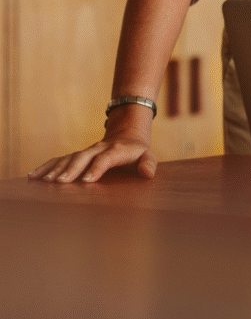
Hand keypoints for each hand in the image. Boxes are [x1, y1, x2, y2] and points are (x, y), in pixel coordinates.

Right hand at [28, 106, 156, 183]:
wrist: (125, 135)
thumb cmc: (137, 152)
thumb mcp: (147, 155)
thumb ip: (149, 163)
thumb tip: (148, 173)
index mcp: (116, 150)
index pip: (105, 159)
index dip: (97, 168)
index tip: (87, 181)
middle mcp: (98, 149)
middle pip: (82, 158)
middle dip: (71, 170)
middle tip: (60, 183)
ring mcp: (85, 151)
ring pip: (68, 158)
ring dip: (55, 169)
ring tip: (44, 181)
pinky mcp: (76, 155)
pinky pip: (59, 159)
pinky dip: (46, 167)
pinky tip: (33, 176)